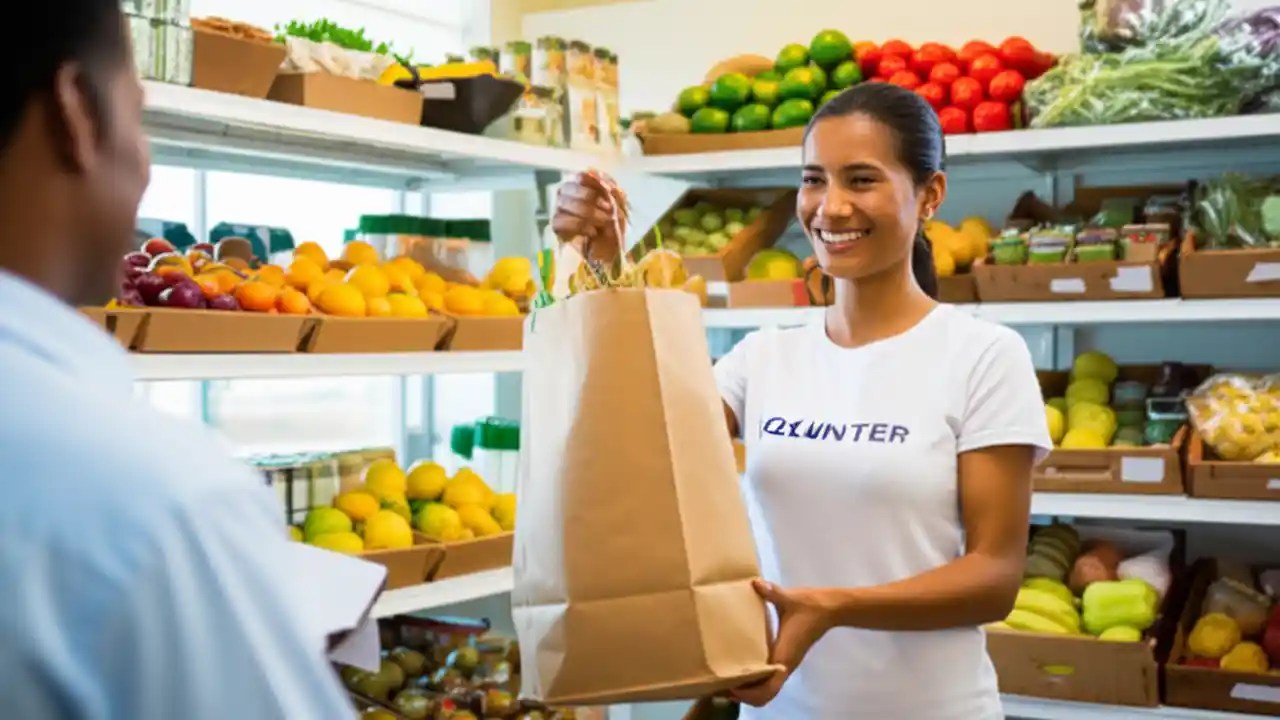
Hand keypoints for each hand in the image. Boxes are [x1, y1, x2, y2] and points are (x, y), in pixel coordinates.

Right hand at [550, 170, 625, 262]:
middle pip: (571, 187)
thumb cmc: (613, 223)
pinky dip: (580, 226)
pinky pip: (561, 221)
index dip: (596, 185)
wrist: (609, 251)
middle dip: (593, 201)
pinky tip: (592, 232)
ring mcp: (558, 208)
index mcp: (580, 183)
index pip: (581, 176)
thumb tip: (607, 185)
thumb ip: (615, 192)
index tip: (609, 197)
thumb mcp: (620, 205)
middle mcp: (565, 192)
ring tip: (603, 223)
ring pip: (566, 203)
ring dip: (589, 213)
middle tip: (609, 213)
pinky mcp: (556, 226)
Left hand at [731, 580, 831, 707]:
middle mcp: (785, 664)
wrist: (831, 607)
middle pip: (765, 694)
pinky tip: (743, 665)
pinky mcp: (787, 656)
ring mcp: (787, 662)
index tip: (730, 687)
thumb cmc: (811, 605)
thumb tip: (755, 583)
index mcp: (784, 656)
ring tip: (729, 678)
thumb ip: (771, 592)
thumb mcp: (789, 598)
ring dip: (750, 688)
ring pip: (768, 687)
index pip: (768, 687)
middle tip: (723, 685)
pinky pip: (770, 676)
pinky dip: (757, 678)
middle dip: (745, 695)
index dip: (749, 693)